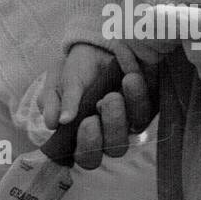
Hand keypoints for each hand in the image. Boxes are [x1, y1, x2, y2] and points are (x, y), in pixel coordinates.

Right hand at [39, 43, 156, 169]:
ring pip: (132, 131)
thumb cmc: (76, 68)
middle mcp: (108, 133)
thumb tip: (56, 122)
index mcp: (82, 134)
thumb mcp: (59, 79)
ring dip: (120, 115)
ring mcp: (129, 121)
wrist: (98, 42)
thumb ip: (54, 101)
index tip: (85, 122)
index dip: (87, 147)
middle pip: (114, 149)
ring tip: (111, 94)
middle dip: (108, 128)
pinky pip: (145, 109)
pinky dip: (136, 94)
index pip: (86, 157)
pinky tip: (129, 77)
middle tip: (100, 105)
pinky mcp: (145, 107)